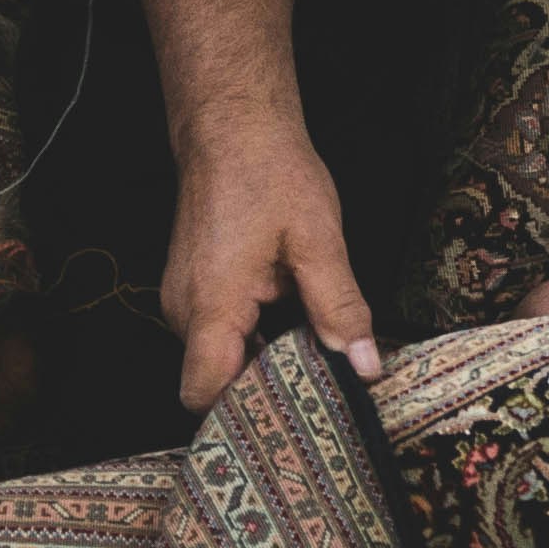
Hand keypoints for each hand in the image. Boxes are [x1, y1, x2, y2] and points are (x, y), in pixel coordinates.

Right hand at [166, 127, 377, 409]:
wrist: (233, 128)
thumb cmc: (270, 174)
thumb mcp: (319, 242)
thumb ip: (340, 309)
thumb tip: (365, 365)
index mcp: (210, 305)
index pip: (204, 394)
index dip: (245, 414)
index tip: (293, 419)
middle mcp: (184, 310)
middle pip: (215, 381)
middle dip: (265, 389)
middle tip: (322, 393)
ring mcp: (183, 299)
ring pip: (218, 359)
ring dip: (261, 362)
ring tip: (313, 358)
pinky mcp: (191, 289)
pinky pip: (218, 334)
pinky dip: (253, 339)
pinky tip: (292, 327)